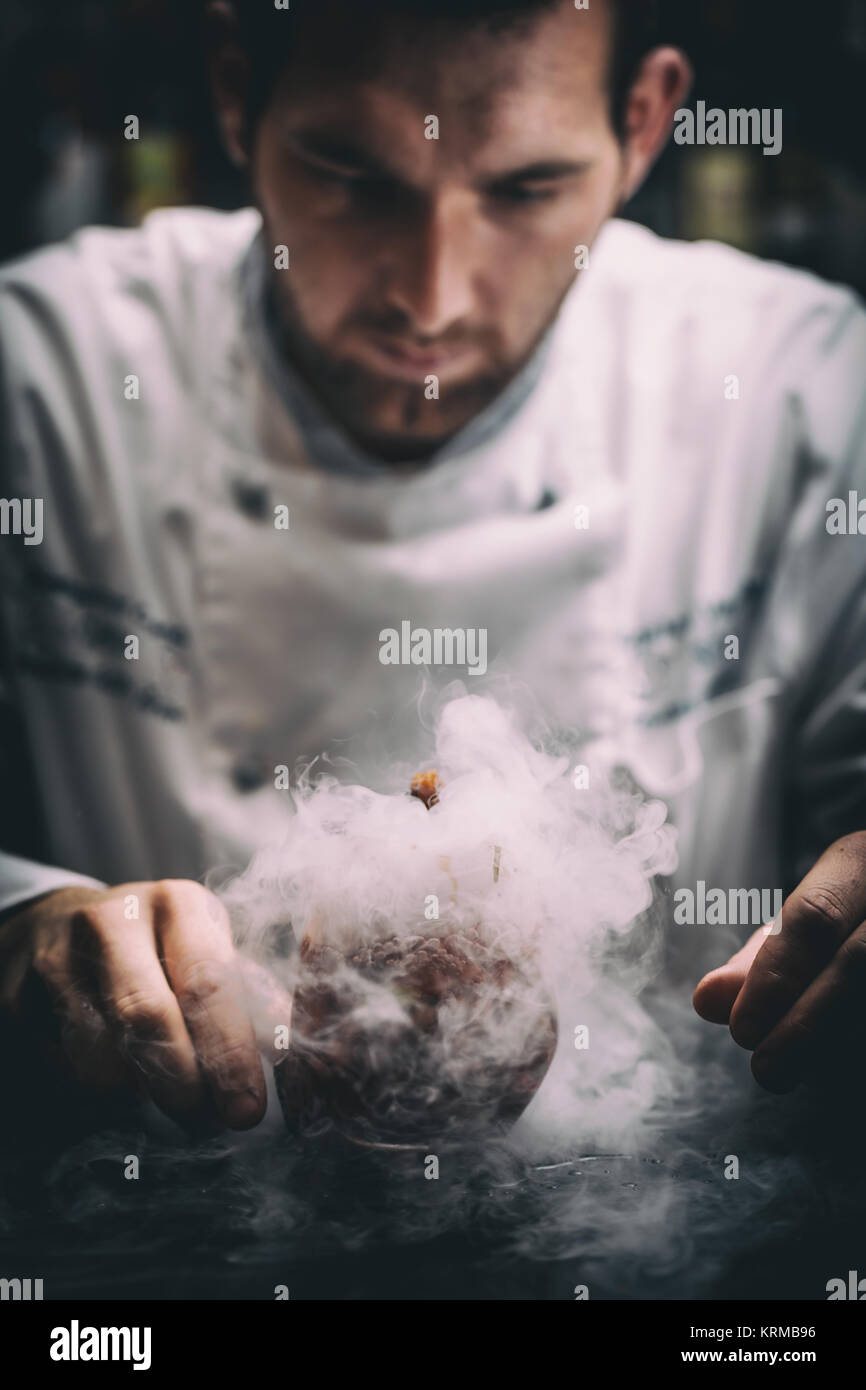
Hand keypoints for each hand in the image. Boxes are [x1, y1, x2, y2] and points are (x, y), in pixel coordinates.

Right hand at [0, 879, 291, 1129]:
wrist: (57, 925)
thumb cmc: (155, 947)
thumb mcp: (206, 951)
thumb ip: (246, 993)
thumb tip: (282, 1045)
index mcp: (178, 904)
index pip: (208, 983)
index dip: (229, 1053)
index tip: (246, 1108)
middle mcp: (116, 920)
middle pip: (148, 1016)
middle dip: (183, 1083)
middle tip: (207, 1122)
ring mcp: (59, 954)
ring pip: (100, 1052)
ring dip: (139, 1091)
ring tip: (166, 1093)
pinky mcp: (19, 993)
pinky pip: (63, 1062)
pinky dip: (98, 1085)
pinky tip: (117, 1073)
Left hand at [692, 833, 865, 1090]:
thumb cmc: (856, 912)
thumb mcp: (814, 915)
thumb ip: (764, 958)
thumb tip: (707, 1001)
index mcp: (860, 862)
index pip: (814, 916)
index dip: (776, 976)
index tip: (741, 1030)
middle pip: (859, 961)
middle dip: (807, 1022)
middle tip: (767, 1070)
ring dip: (840, 1040)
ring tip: (800, 1067)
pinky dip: (861, 1048)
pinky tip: (844, 1063)